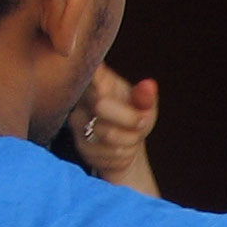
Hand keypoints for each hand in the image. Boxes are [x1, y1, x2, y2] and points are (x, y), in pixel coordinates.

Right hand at [74, 64, 159, 193]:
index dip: (97, 78)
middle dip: (130, 119)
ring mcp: (78, 121)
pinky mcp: (80, 145)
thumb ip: (145, 97)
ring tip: (132, 137)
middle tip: (142, 122)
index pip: (91, 71)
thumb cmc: (135, 118)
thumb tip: (149, 85)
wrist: (127, 145)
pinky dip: (124, 154)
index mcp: (99, 79)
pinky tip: (123, 148)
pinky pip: (107, 153)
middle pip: (101, 105)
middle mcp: (82, 97)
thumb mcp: (146, 106)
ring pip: (108, 133)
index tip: (108, 87)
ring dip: (130, 140)